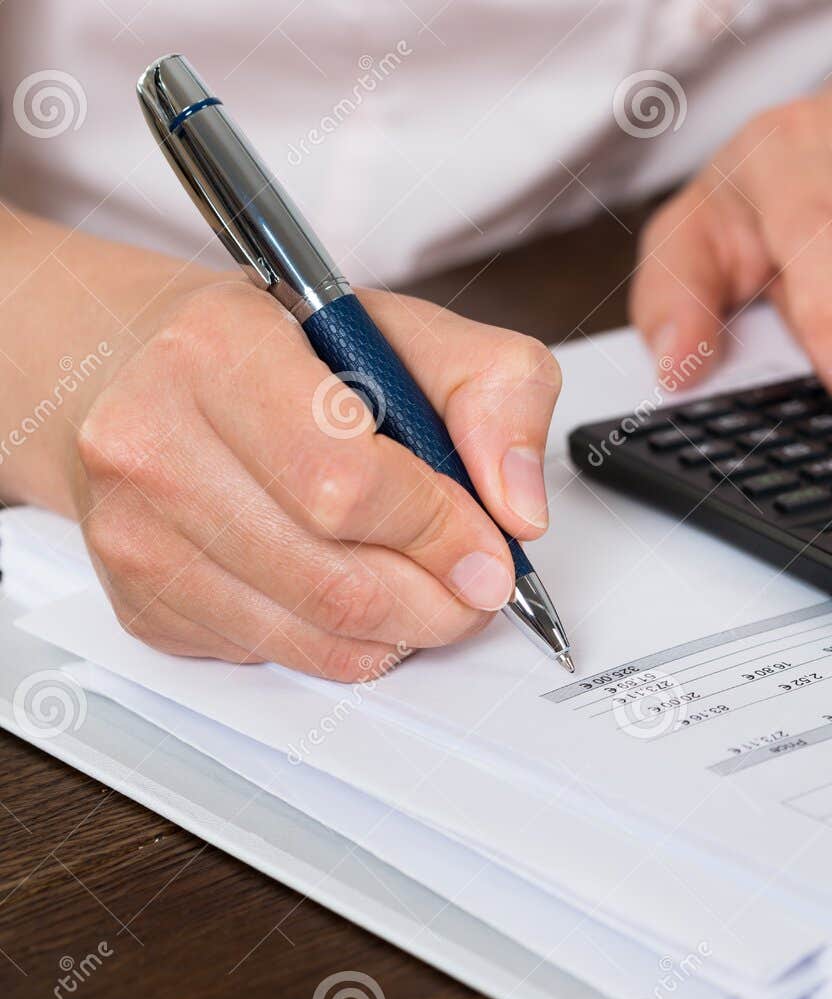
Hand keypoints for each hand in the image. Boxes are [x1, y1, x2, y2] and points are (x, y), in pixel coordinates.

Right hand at [67, 280, 560, 680]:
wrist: (146, 365)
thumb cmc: (285, 350)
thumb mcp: (412, 330)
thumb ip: (498, 392)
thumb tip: (519, 507)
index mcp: (219, 351)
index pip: (347, 484)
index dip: (439, 533)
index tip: (489, 549)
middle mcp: (152, 441)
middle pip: (334, 581)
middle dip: (436, 601)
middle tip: (476, 587)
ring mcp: (132, 532)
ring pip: (310, 635)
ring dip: (399, 631)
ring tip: (428, 589)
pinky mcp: (139, 602)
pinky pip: (271, 657)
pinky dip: (338, 643)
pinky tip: (349, 588)